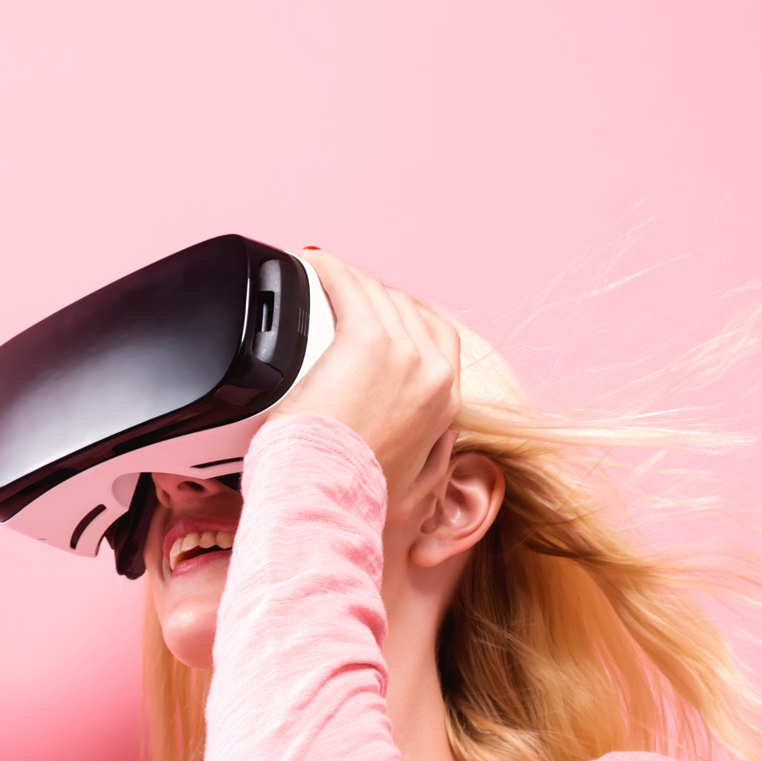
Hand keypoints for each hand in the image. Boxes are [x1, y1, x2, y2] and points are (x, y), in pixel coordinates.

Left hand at [273, 251, 462, 507]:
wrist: (325, 495)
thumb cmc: (354, 497)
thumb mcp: (413, 493)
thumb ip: (434, 463)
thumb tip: (442, 441)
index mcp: (446, 404)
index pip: (439, 339)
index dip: (405, 320)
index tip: (378, 317)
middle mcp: (434, 373)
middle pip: (408, 310)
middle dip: (376, 298)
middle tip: (342, 295)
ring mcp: (405, 353)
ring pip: (379, 295)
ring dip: (352, 282)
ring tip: (323, 277)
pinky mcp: (367, 340)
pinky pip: (350, 287)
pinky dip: (332, 270)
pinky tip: (314, 263)